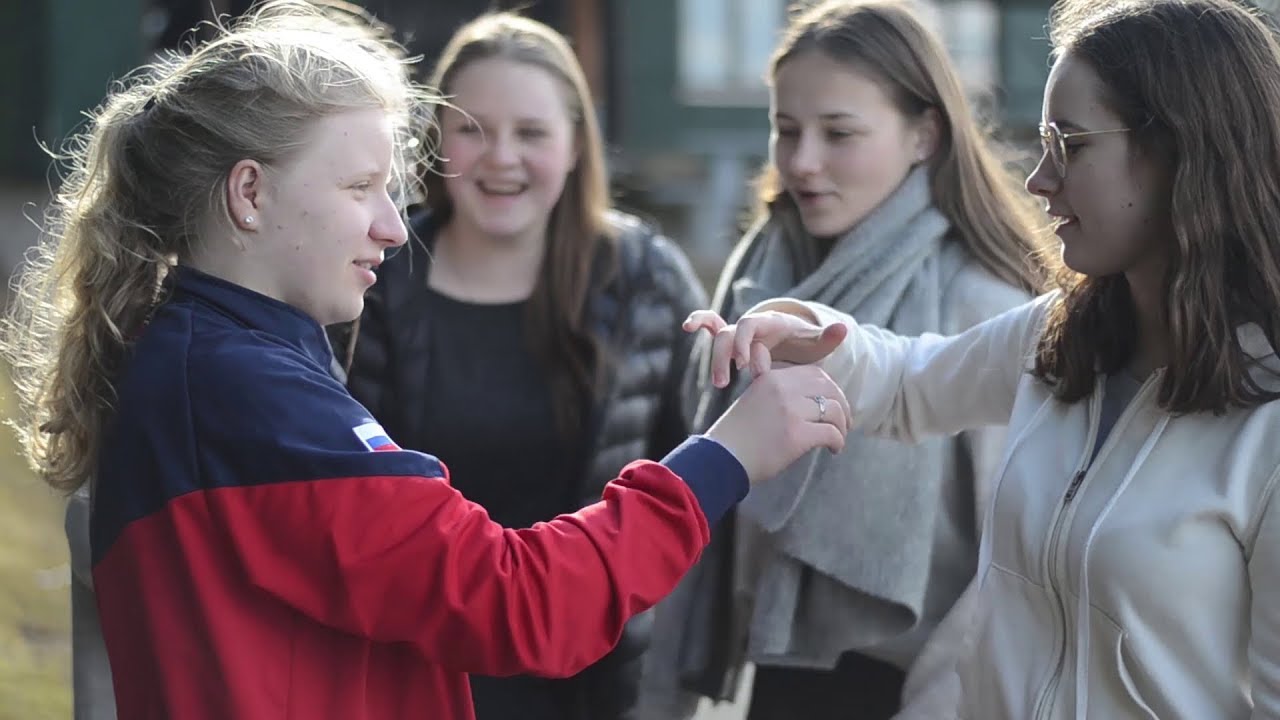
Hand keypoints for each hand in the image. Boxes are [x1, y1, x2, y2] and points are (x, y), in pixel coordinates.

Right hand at [684, 309, 847, 387]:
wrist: (787, 348)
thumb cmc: (800, 345)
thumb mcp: (812, 345)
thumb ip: (825, 338)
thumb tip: (844, 327)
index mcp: (769, 324)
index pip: (750, 329)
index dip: (746, 346)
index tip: (748, 368)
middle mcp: (752, 325)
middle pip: (730, 333)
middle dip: (724, 356)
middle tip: (724, 381)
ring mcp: (740, 333)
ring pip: (719, 338)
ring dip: (715, 359)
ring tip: (719, 385)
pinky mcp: (732, 342)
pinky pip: (712, 326)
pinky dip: (699, 322)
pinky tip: (688, 329)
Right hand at [704, 364, 850, 483]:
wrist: (721, 457)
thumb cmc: (737, 435)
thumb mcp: (755, 400)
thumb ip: (778, 393)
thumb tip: (811, 398)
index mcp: (773, 378)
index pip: (815, 373)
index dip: (830, 389)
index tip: (833, 404)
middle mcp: (783, 389)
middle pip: (829, 388)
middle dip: (842, 405)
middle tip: (844, 422)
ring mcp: (791, 411)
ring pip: (834, 411)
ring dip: (842, 426)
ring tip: (839, 438)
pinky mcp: (797, 435)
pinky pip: (831, 433)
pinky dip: (838, 442)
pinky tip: (833, 450)